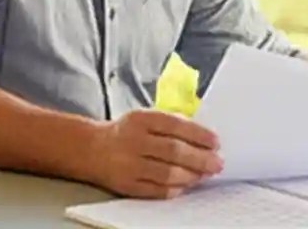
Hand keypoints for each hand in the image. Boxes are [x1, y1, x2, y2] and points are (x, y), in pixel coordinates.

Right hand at [87, 109, 222, 198]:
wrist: (90, 149)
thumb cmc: (127, 132)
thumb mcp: (145, 117)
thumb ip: (171, 123)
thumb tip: (203, 138)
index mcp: (141, 119)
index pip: (175, 126)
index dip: (198, 135)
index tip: (216, 142)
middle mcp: (134, 141)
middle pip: (173, 151)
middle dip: (200, 158)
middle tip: (217, 163)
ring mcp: (129, 165)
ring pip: (166, 173)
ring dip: (191, 175)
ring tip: (205, 174)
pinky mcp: (126, 185)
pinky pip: (155, 190)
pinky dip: (174, 189)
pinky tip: (186, 185)